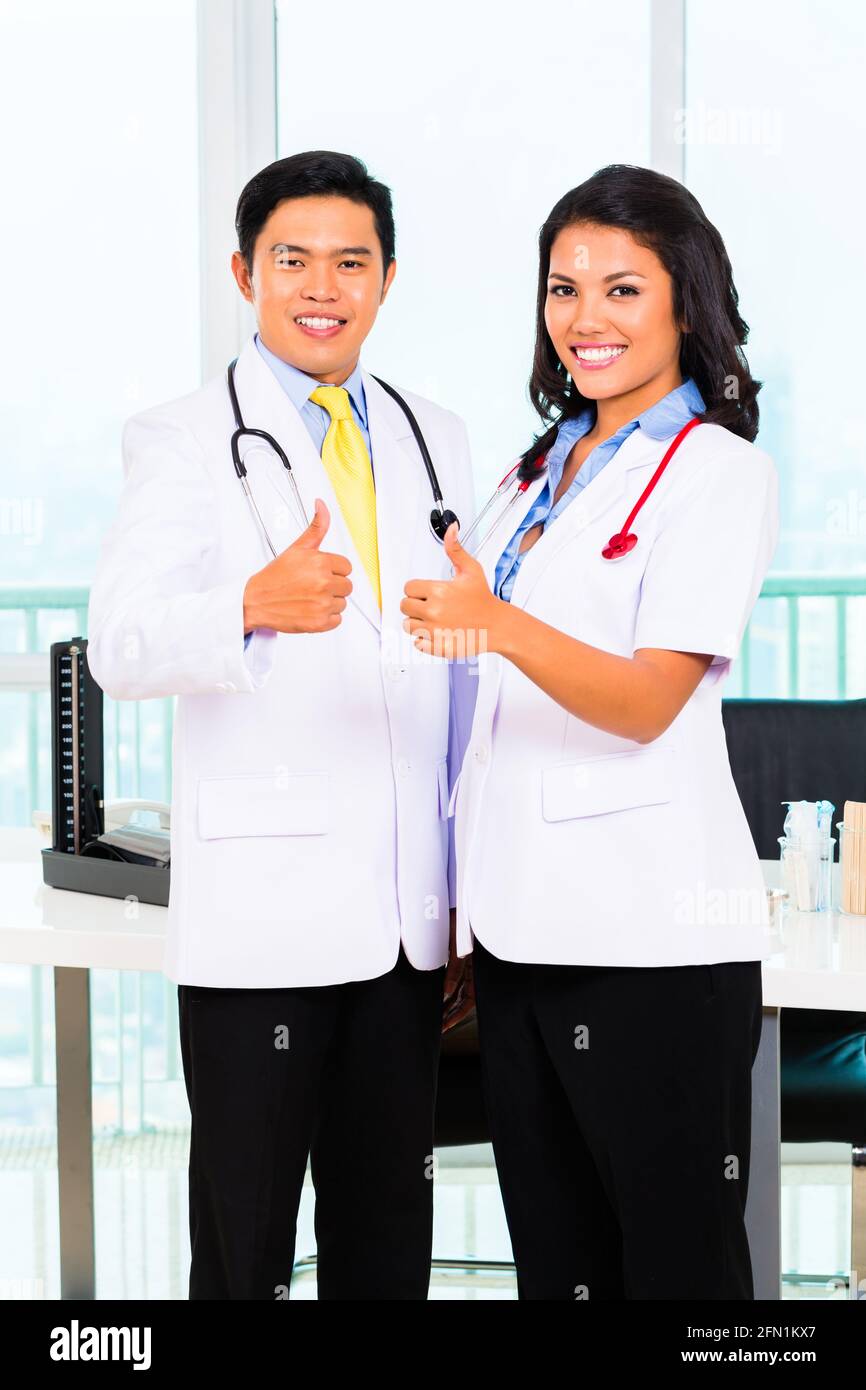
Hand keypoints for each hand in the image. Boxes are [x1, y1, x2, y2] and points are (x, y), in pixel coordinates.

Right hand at [243, 499, 352, 633]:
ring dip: (329, 602)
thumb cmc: (274, 577)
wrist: (255, 601)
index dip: (333, 569)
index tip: (319, 573)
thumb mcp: (296, 548)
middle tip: (312, 586)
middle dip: (332, 586)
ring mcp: (322, 604)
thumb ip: (316, 528)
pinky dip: (326, 618)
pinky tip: (311, 609)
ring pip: (342, 603)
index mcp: (320, 562)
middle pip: (347, 586)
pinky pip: (337, 620)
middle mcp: (323, 583)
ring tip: (310, 598)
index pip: (346, 567)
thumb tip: (322, 506)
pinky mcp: (320, 622)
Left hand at [401, 521, 503, 659]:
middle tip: (430, 605)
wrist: (498, 625)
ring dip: (417, 622)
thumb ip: (455, 549)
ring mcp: (435, 631)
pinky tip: (437, 632)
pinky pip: (417, 643)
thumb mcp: (471, 570)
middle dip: (415, 605)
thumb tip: (451, 528)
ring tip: (434, 619)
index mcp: (439, 591)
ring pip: (408, 625)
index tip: (428, 592)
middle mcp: (434, 611)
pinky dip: (424, 640)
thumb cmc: (483, 599)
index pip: (408, 588)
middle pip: (404, 606)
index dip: (417, 589)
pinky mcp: (438, 647)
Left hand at [442, 906, 474, 1031]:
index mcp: (476, 966)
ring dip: (449, 1003)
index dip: (456, 1015)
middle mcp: (474, 967)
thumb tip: (446, 993)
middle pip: (464, 998)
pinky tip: (440, 994)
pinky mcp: (462, 954)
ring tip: (437, 1015)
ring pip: (461, 989)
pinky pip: (457, 976)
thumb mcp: (456, 945)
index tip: (444, 1027)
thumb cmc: (461, 919)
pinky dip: (449, 988)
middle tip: (438, 1027)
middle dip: (451, 1013)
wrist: (460, 900)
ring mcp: (469, 961)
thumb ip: (454, 969)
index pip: (468, 1000)